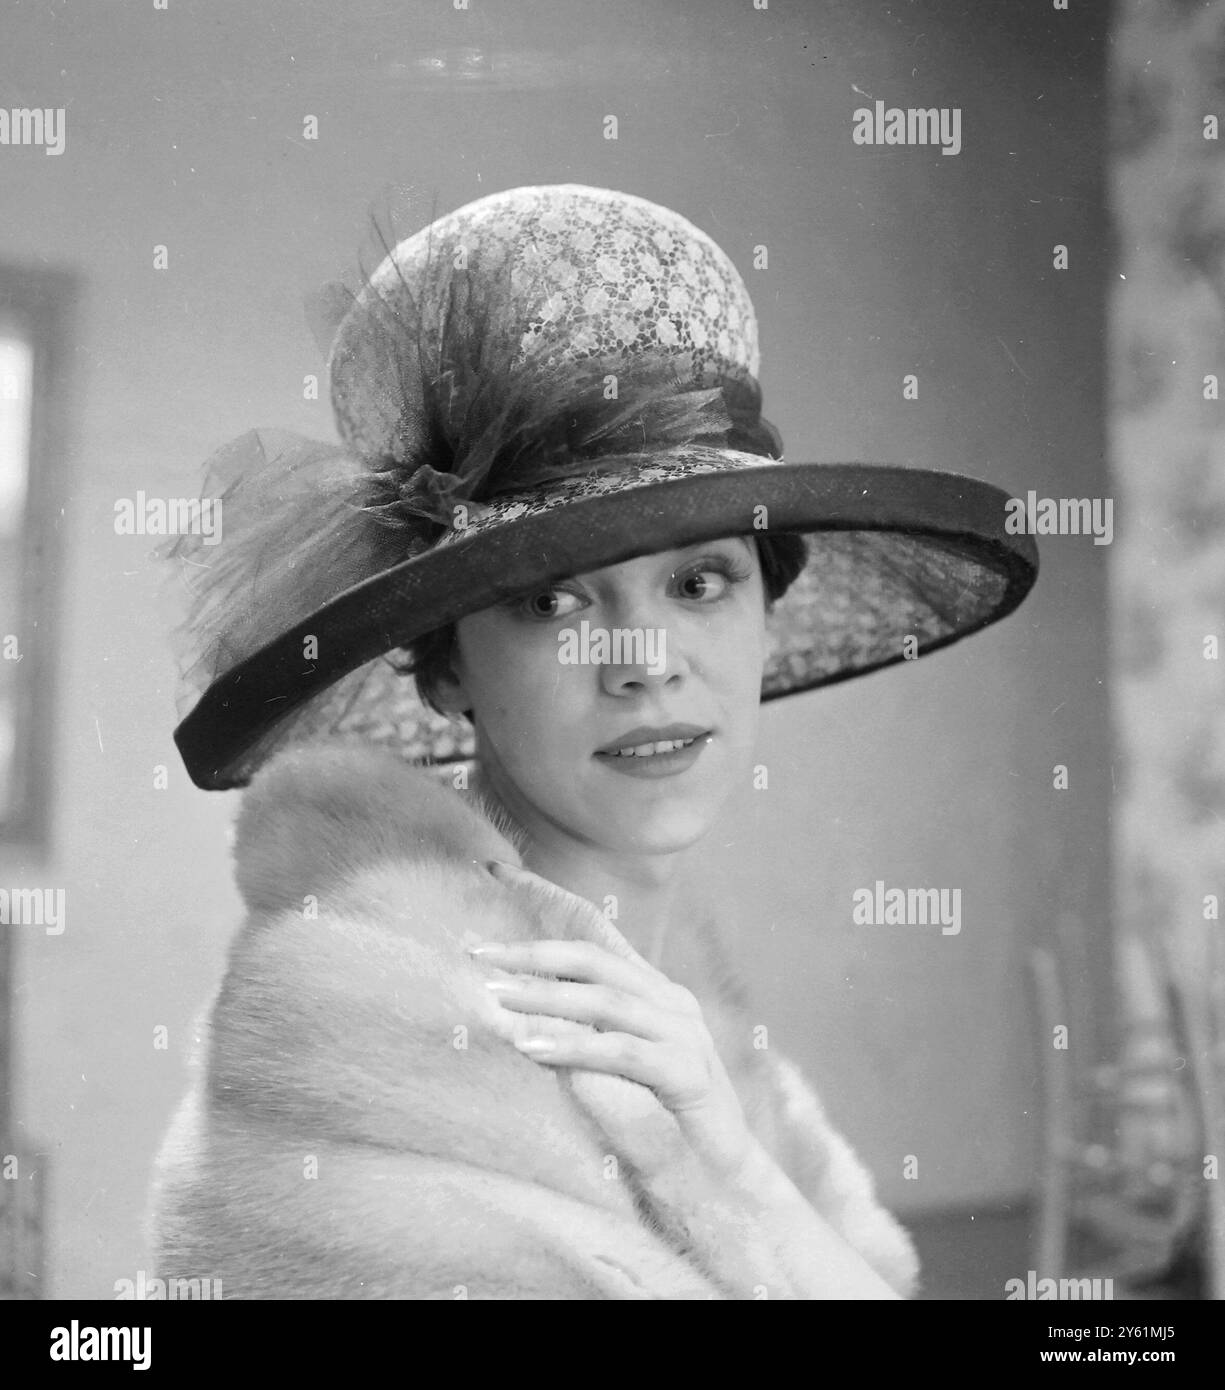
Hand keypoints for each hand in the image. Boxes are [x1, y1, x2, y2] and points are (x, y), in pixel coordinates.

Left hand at [470, 859, 755, 1186]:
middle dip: (533, 949)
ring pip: (605, 999)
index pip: (596, 930)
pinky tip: (529, 1049)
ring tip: (493, 997)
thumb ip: (581, 1033)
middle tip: (476, 951)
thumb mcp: (614, 1071)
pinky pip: (621, 1052)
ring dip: (544, 996)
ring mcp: (684, 1034)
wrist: (730, 1184)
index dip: (546, 896)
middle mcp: (671, 1001)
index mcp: (654, 992)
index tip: (493, 868)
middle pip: (596, 955)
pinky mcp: (687, 1074)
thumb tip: (518, 1011)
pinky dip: (573, 1047)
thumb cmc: (666, 1129)